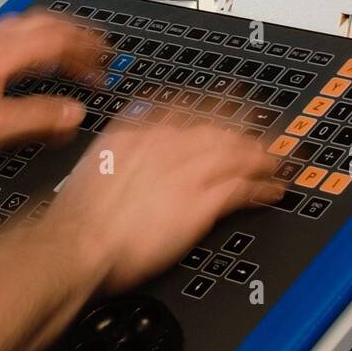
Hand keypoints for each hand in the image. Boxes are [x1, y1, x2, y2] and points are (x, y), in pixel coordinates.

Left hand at [0, 11, 102, 159]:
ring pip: (29, 24)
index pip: (59, 39)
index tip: (104, 64)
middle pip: (47, 23)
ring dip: (57, 33)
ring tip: (72, 47)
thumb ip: (37, 118)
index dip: (87, 50)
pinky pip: (13, 32)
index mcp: (5, 52)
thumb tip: (73, 113)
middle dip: (77, 35)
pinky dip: (35, 39)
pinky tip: (30, 55)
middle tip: (99, 48)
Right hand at [49, 120, 282, 292]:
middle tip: (266, 134)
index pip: (186, 108)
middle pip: (218, 128)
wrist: (75, 244)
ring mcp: (183, 171)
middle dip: (246, 131)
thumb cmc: (76, 217)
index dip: (214, 107)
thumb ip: (123, 152)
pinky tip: (272, 191)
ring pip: (236, 155)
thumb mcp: (94, 166)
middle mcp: (163, 144)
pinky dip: (261, 188)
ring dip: (261, 159)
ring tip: (276, 163)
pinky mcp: (198, 203)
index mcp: (135, 131)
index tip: (230, 106)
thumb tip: (133, 154)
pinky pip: (241, 188)